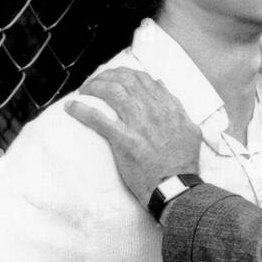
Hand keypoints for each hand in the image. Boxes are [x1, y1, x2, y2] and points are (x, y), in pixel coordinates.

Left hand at [65, 68, 201, 208]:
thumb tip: (161, 85)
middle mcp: (154, 110)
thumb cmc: (183, 163)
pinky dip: (82, 110)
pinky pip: (98, 119)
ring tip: (84, 90)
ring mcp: (139, 124)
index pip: (144, 79)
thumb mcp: (190, 129)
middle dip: (107, 76)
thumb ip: (176, 106)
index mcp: (169, 107)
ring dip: (95, 87)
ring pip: (112, 92)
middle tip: (96, 82)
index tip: (115, 78)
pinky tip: (71, 107)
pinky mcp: (124, 140)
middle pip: (126, 80)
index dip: (125, 74)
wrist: (176, 186)